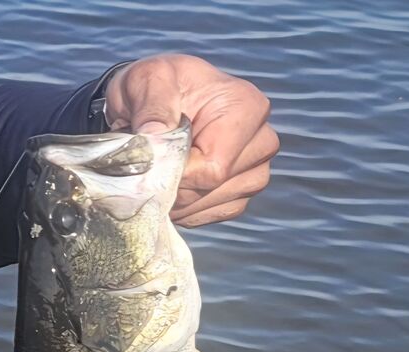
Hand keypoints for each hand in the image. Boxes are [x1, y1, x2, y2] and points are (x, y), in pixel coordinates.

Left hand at [104, 54, 277, 226]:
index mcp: (247, 107)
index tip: (151, 161)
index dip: (176, 173)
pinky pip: (212, 214)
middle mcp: (261, 141)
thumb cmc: (153, 87)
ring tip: (160, 170)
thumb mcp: (147, 80)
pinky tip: (172, 184)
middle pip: (214, 188)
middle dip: (175, 186)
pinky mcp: (241, 194)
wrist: (151, 105)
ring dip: (177, 199)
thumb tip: (155, 138)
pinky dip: (185, 208)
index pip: (214, 167)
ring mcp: (255, 171)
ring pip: (212, 204)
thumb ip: (152, 106)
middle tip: (151, 164)